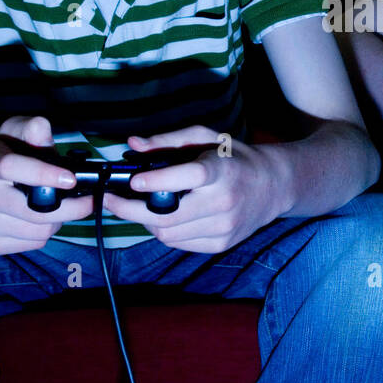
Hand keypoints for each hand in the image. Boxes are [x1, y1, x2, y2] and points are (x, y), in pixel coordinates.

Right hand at [0, 116, 93, 254]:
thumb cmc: (1, 161)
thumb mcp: (12, 136)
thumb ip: (31, 129)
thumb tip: (42, 127)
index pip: (12, 168)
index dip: (43, 174)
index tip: (71, 179)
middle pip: (35, 211)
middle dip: (71, 208)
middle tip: (88, 201)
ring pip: (40, 231)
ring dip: (58, 221)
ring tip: (56, 208)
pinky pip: (34, 243)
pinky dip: (45, 234)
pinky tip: (39, 221)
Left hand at [106, 126, 289, 253]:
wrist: (273, 187)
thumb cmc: (234, 158)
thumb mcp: (206, 137)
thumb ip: (168, 140)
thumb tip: (132, 145)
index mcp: (222, 170)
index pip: (190, 177)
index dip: (159, 181)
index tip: (133, 181)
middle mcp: (225, 201)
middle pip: (169, 216)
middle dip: (131, 210)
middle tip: (110, 200)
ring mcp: (224, 227)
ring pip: (168, 233)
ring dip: (145, 221)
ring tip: (138, 207)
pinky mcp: (221, 244)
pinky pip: (179, 244)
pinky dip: (164, 232)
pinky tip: (163, 218)